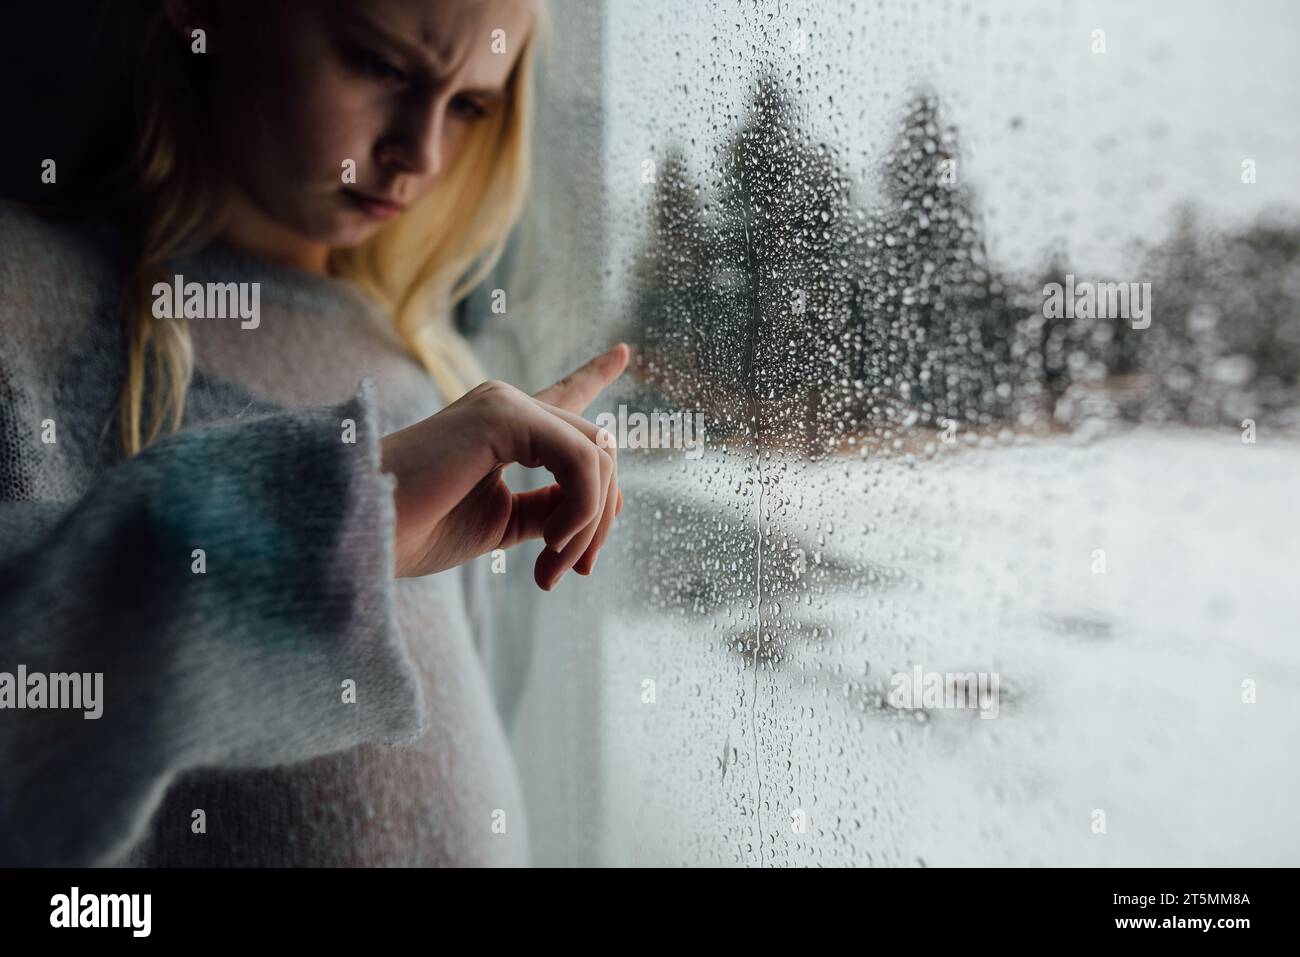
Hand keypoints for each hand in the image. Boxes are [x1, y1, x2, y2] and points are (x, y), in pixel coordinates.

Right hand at [379, 344, 628, 587]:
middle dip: (599, 519)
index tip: (623, 351)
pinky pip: (581, 461)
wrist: (358, 531)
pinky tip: (551, 545)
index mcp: (503, 427)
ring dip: (588, 524)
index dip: (593, 374)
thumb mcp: (499, 522)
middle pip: (598, 450)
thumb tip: (593, 508)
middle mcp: (507, 405)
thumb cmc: (411, 530)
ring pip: (597, 456)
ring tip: (551, 569)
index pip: (563, 394)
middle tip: (570, 572)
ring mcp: (505, 404)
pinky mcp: (503, 415)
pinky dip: (581, 509)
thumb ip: (546, 507)